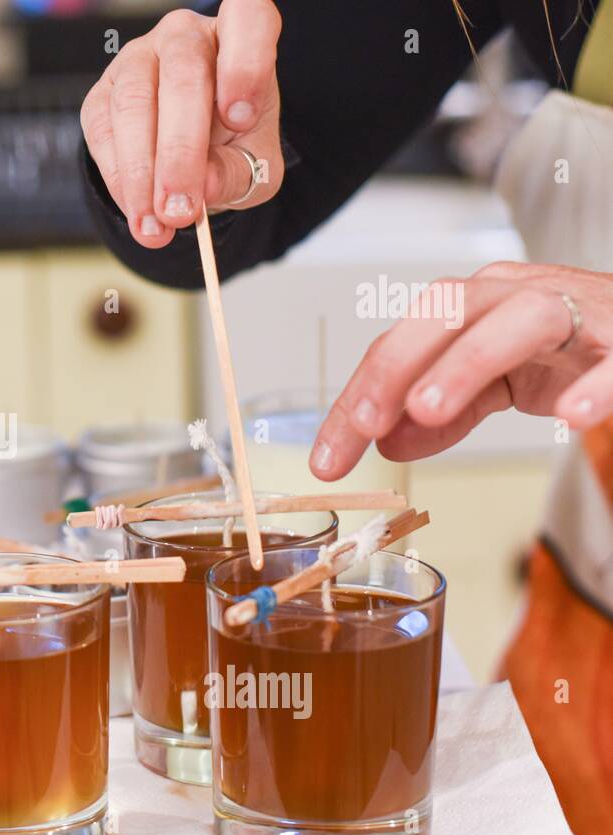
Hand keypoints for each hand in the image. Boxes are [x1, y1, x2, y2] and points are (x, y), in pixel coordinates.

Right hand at [80, 0, 283, 247]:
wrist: (191, 153)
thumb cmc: (231, 143)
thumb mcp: (255, 165)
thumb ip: (237, 173)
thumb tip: (200, 190)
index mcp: (239, 36)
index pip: (247, 16)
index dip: (245, 63)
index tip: (241, 120)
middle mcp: (185, 37)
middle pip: (182, 76)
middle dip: (179, 152)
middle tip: (181, 210)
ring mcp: (138, 59)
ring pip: (133, 103)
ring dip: (141, 173)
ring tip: (156, 224)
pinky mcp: (103, 93)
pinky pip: (102, 132)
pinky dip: (119, 178)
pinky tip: (137, 210)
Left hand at [312, 262, 612, 479]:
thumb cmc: (580, 349)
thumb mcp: (501, 382)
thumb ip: (448, 411)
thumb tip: (386, 441)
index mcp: (483, 306)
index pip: (402, 343)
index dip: (359, 396)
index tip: (328, 457)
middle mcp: (524, 296)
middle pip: (447, 313)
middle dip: (395, 366)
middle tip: (365, 424)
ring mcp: (583, 313)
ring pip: (520, 318)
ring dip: (468, 361)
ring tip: (427, 409)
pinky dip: (596, 384)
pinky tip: (572, 415)